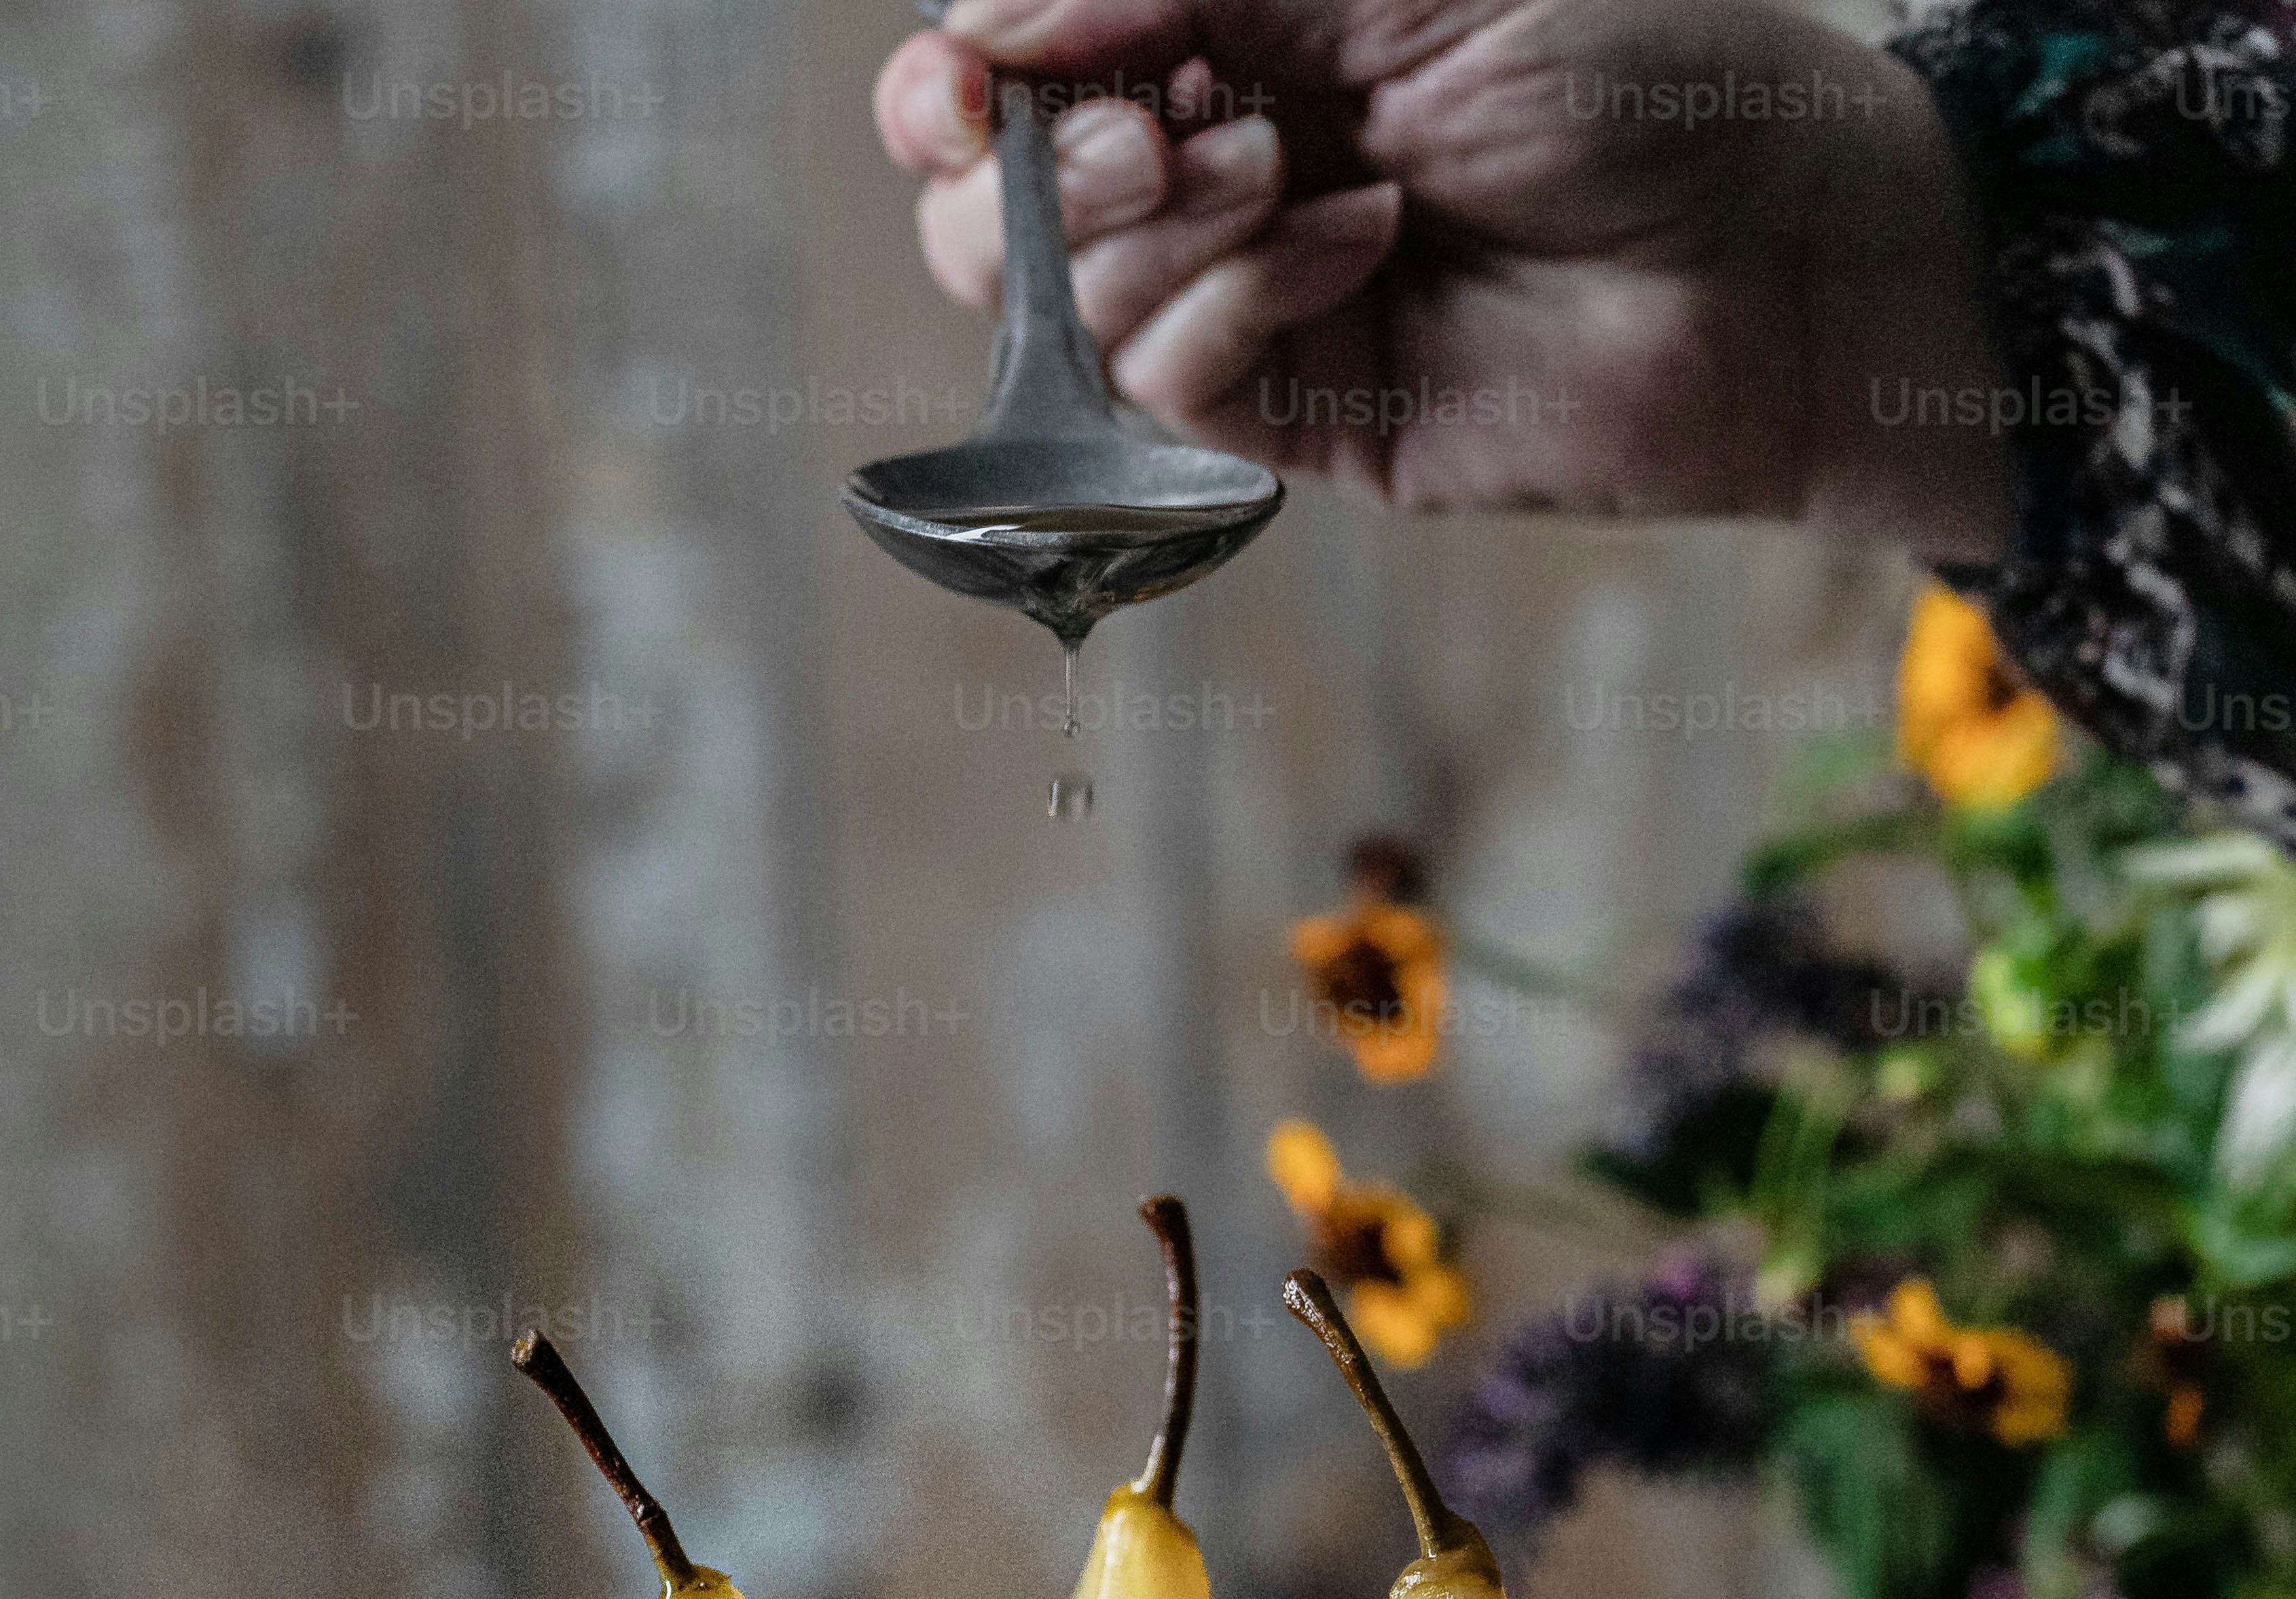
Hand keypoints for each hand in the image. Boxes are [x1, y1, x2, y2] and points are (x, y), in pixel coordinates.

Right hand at [874, 0, 2008, 549]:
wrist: (1774, 248)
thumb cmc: (1634, 71)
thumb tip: (985, 14)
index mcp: (1241, 30)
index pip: (1020, 58)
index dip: (965, 66)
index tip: (976, 69)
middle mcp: (1221, 160)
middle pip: (997, 195)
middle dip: (1038, 164)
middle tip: (1154, 133)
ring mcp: (1249, 297)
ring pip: (1065, 298)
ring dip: (1151, 230)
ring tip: (1284, 175)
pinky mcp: (1295, 417)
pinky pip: (1167, 383)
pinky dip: (1235, 306)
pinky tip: (1359, 244)